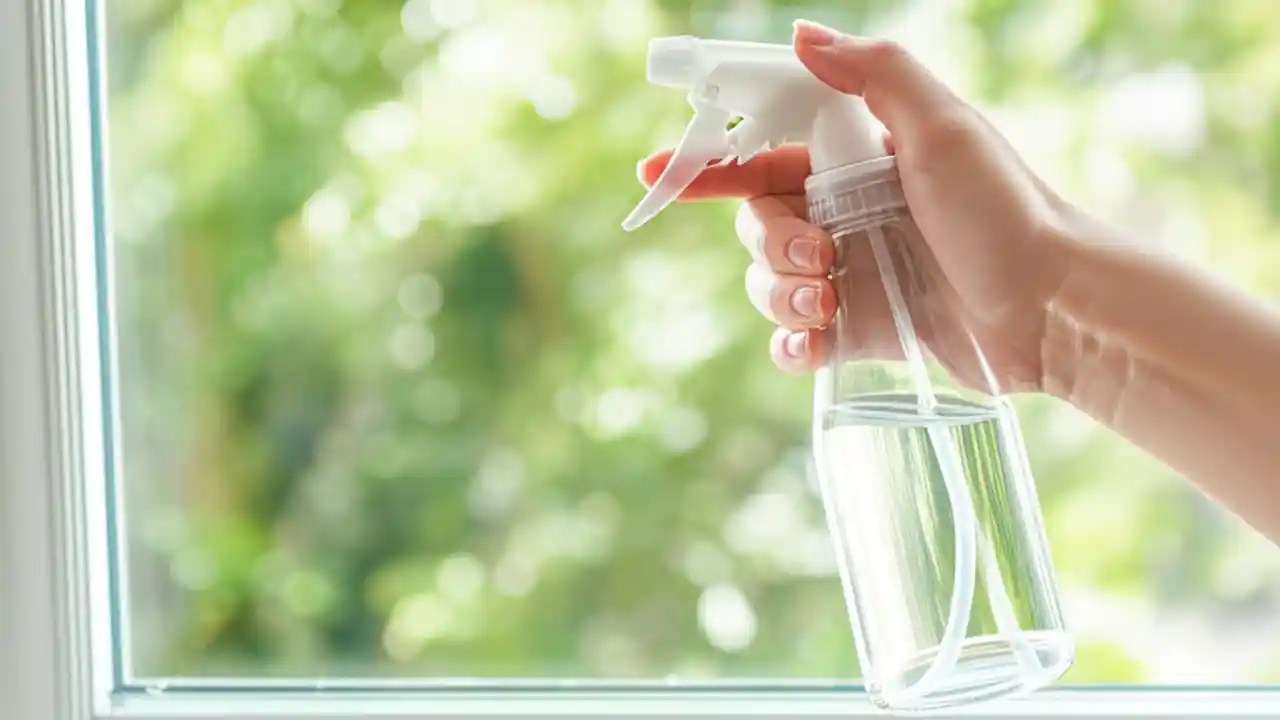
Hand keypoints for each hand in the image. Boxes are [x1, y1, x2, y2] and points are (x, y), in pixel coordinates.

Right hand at [638, 20, 1076, 392]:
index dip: (707, 163)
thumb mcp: (944, 128)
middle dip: (768, 241)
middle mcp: (845, 215)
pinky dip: (792, 345)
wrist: (1053, 308)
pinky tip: (814, 344)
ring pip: (767, 284)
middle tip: (818, 253)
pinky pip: (795, 342)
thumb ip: (874, 75)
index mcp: (856, 161)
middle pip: (756, 224)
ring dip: (782, 294)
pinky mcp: (861, 333)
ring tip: (828, 302)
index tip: (658, 172)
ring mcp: (850, 276)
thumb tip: (800, 35)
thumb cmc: (1007, 211)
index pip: (763, 155)